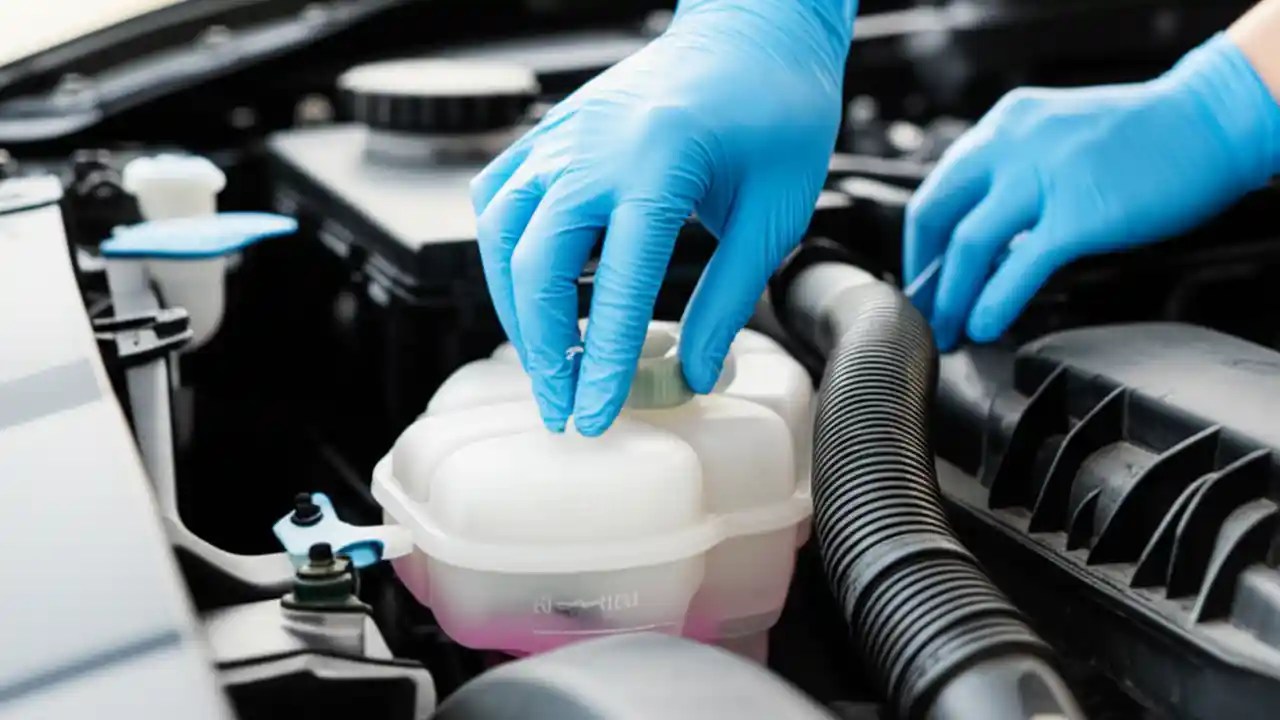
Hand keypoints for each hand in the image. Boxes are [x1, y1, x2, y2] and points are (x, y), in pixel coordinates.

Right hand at [469, 0, 853, 435]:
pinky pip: (499, 196)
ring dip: (516, 307)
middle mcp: (594, 148)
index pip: (619, 285)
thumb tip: (692, 373)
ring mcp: (564, 135)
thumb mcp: (775, 211)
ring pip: (501, 233)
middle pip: (535, 264)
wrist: (754, 30)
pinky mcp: (552, 133)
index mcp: (660, 163)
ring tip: (549, 359)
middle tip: (563, 405)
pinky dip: (503, 251)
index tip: (595, 416)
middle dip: (542, 348)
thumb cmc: (778, 107)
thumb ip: (729, 296)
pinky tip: (530, 288)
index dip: (603, 362)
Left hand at [904, 33, 1279, 349]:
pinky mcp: (1079, 213)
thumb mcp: (1055, 140)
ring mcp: (1044, 177)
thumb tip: (978, 243)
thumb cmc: (1140, 138)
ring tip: (951, 330)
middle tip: (926, 314)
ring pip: (969, 244)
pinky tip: (985, 324)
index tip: (923, 279)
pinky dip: (993, 301)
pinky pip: (1019, 265)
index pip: (937, 188)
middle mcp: (1012, 144)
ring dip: (952, 297)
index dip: (921, 244)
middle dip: (926, 274)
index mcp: (1004, 126)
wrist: (1209, 121)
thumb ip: (1013, 180)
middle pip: (936, 214)